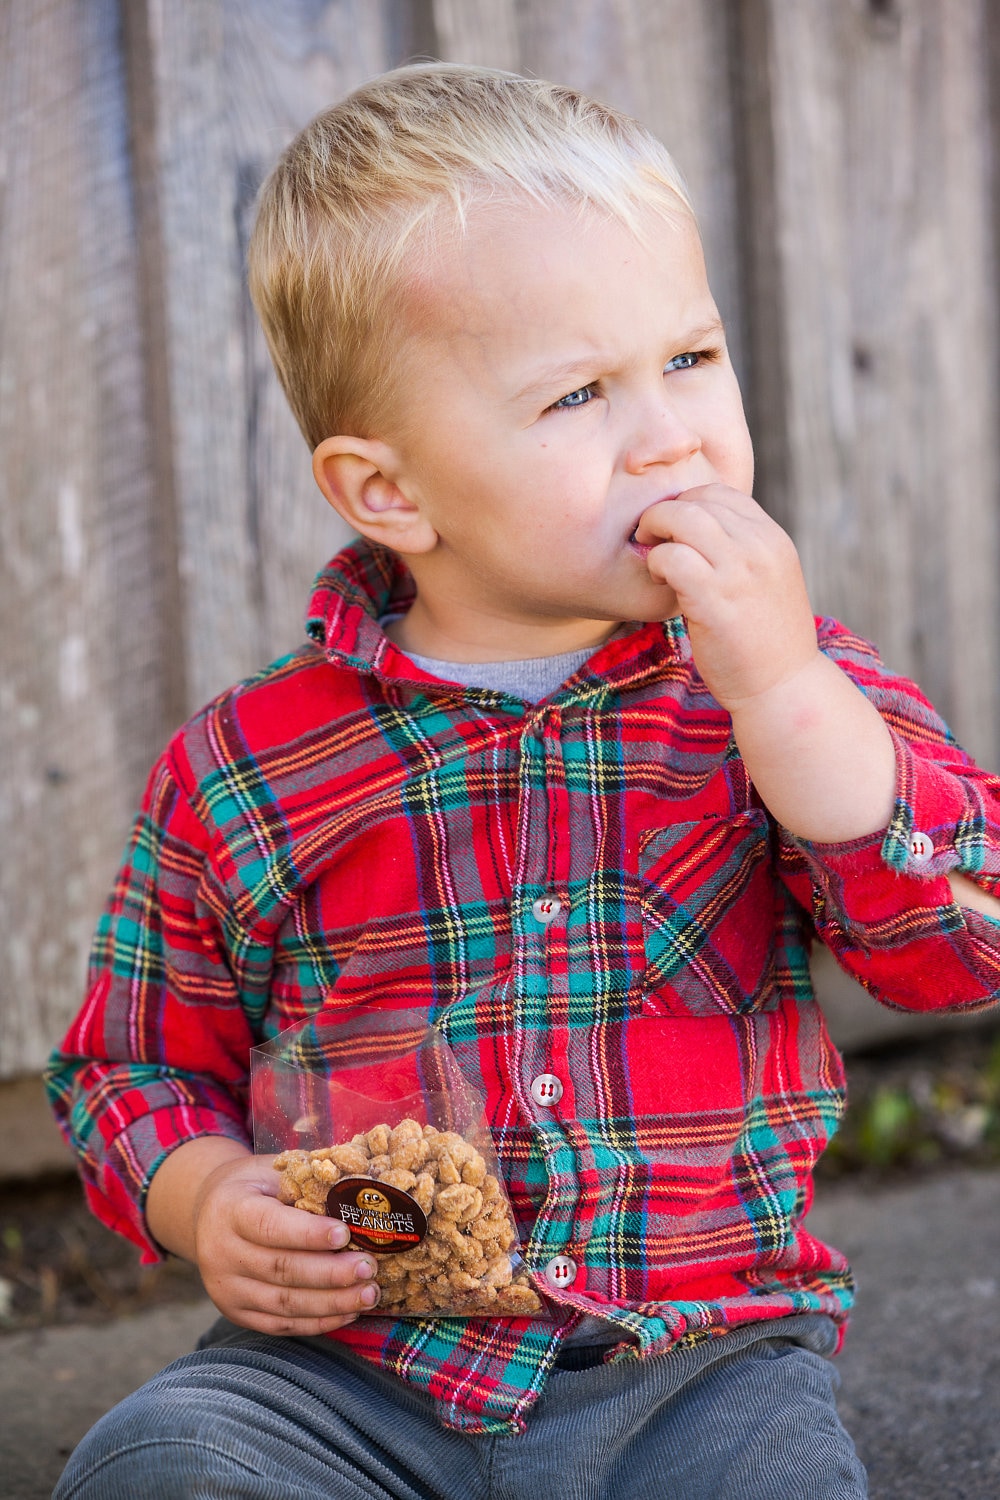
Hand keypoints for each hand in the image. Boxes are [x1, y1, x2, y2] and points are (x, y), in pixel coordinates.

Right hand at [190, 1151, 380, 1335]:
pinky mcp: (237, 1313)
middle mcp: (222, 1254)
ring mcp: (227, 1289)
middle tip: (368, 1267)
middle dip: (330, 1273)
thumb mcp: (272, 1171)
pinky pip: (281, 1324)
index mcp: (230, 1210)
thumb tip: (359, 1192)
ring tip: (369, 1294)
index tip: (345, 1234)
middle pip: (281, 1270)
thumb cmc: (254, 1186)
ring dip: (331, 1302)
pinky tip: (348, 1311)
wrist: (210, 1214)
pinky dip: (318, 1322)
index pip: (270, 1226)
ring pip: (284, 1303)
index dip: (308, 1234)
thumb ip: (306, 1181)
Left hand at [636, 483, 896, 840]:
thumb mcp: (766, 582)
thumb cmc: (765, 642)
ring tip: (655, 563)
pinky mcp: (716, 599)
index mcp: (773, 539)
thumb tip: (695, 532)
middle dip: (664, 515)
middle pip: (697, 499)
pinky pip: (672, 557)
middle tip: (650, 541)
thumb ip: (740, 553)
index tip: (673, 533)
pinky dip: (657, 564)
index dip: (687, 505)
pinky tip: (660, 584)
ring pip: (681, 518)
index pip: (720, 493)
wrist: (783, 688)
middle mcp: (760, 547)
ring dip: (655, 534)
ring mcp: (739, 571)